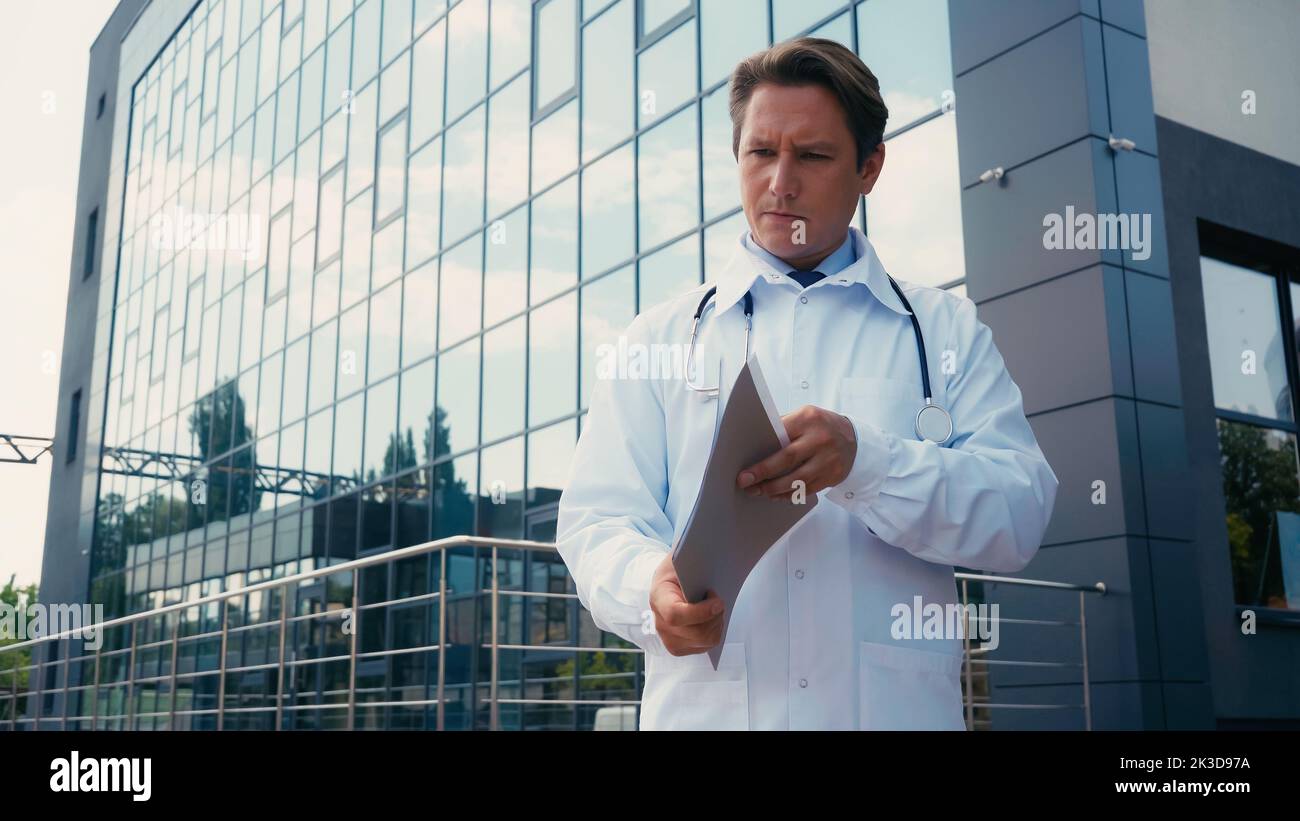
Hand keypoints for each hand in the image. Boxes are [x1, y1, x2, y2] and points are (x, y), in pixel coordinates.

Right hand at [649, 554, 724, 655]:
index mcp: (658, 598)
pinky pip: (707, 645)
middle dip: (716, 616)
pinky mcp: (680, 648)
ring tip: (714, 607)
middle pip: (696, 632)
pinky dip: (715, 630)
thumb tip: (711, 560)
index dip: (700, 612)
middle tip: (718, 600)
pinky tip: (711, 618)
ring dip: (717, 622)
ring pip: (705, 640)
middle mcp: (660, 623)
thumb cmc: (679, 570)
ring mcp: (669, 639)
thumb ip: (694, 562)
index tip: (719, 602)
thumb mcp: (683, 560)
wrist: (670, 583)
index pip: (675, 616)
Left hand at [736, 405, 857, 498]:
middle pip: (787, 459)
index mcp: (807, 419)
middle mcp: (820, 439)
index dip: (761, 456)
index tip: (745, 470)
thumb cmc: (821, 426)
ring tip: (759, 491)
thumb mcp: (804, 416)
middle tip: (746, 483)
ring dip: (775, 488)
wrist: (854, 438)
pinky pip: (807, 490)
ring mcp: (828, 459)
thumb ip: (783, 427)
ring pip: (798, 479)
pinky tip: (777, 495)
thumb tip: (754, 445)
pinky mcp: (833, 476)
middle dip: (763, 473)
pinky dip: (790, 494)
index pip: (779, 437)